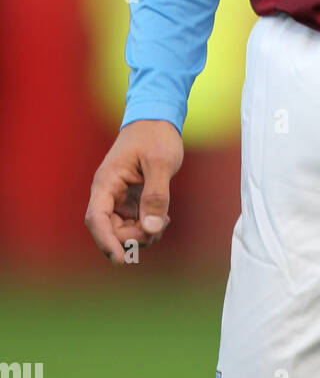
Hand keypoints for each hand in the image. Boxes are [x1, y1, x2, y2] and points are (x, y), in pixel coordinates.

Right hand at [85, 120, 182, 265]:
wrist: (158, 118)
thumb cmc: (156, 135)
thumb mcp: (160, 162)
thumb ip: (156, 195)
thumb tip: (151, 228)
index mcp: (107, 181)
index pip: (96, 218)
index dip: (105, 241)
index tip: (121, 258)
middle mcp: (108, 193)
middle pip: (110, 229)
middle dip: (133, 237)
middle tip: (158, 228)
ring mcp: (119, 198)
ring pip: (122, 230)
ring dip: (142, 235)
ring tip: (164, 222)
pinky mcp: (131, 200)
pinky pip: (134, 223)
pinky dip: (147, 227)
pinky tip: (164, 219)